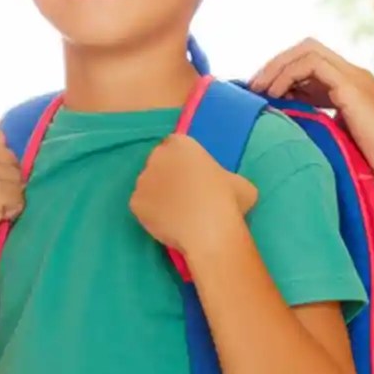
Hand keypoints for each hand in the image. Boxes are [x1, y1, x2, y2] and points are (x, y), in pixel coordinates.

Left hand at [130, 134, 258, 251]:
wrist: (209, 230)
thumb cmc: (227, 200)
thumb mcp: (238, 181)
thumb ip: (224, 177)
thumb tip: (222, 185)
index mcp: (182, 144)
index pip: (176, 145)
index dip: (182, 160)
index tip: (192, 175)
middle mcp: (157, 156)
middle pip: (159, 162)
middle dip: (167, 174)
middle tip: (183, 194)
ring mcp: (143, 179)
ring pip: (148, 185)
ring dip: (158, 194)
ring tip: (175, 213)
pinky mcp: (134, 202)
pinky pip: (142, 206)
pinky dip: (151, 213)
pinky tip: (167, 223)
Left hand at [249, 38, 373, 182]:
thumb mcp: (336, 136)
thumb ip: (316, 121)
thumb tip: (284, 120)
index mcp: (350, 85)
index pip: (311, 61)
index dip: (284, 71)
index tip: (263, 92)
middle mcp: (352, 74)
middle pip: (306, 48)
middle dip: (276, 63)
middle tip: (254, 86)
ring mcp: (353, 77)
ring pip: (307, 49)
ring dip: (277, 66)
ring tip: (260, 89)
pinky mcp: (351, 86)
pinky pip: (311, 64)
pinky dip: (288, 74)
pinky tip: (276, 94)